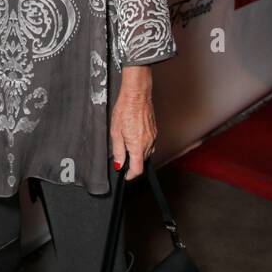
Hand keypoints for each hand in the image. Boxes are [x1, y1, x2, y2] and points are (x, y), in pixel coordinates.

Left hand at [110, 65, 156, 180]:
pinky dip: (142, 146)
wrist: (137, 95)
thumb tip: (119, 164)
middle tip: (122, 159)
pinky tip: (133, 136)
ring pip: (146, 153)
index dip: (130, 175)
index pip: (137, 169)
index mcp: (137, 146)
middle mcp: (148, 143)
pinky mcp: (155, 132)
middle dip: (133, 163)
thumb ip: (118, 151)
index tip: (125, 175)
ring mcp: (153, 137)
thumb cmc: (125, 110)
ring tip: (127, 145)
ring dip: (137, 154)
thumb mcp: (116, 132)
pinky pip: (149, 144)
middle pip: (142, 161)